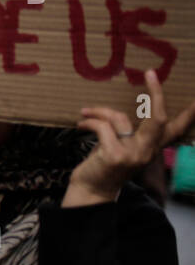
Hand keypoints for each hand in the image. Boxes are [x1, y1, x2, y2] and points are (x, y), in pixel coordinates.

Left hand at [65, 69, 194, 205]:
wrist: (91, 191)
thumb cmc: (105, 166)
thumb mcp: (122, 148)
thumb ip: (130, 133)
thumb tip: (123, 111)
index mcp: (152, 148)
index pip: (176, 129)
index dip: (189, 113)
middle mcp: (147, 151)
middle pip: (158, 117)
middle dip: (156, 93)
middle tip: (151, 73)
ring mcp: (132, 154)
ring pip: (120, 118)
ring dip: (100, 111)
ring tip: (86, 113)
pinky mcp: (115, 155)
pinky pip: (103, 127)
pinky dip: (90, 122)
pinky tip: (81, 123)